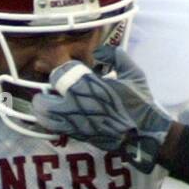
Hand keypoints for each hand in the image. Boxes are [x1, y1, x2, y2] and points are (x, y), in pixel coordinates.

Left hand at [31, 46, 172, 172]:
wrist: (143, 134)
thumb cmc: (139, 103)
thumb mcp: (133, 73)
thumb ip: (116, 56)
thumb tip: (101, 51)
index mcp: (90, 85)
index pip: (60, 75)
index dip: (61, 73)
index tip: (68, 73)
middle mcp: (78, 105)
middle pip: (45, 98)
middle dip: (46, 94)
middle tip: (52, 91)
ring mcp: (75, 123)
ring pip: (46, 117)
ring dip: (44, 110)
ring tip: (49, 105)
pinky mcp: (78, 137)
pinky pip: (55, 128)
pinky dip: (52, 122)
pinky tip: (59, 117)